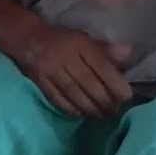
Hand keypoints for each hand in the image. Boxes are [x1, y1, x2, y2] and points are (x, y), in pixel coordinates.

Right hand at [7, 21, 132, 117]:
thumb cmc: (62, 39)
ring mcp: (51, 69)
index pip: (100, 65)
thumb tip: (129, 52)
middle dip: (104, 100)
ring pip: (74, 92)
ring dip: (90, 107)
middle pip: (88, 82)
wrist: (27, 38)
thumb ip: (106, 48)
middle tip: (116, 111)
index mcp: (80, 44)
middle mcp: (65, 56)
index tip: (126, 96)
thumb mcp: (84, 38)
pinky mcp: (40, 80)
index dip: (114, 82)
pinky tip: (82, 113)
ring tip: (102, 115)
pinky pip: (57, 98)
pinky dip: (71, 108)